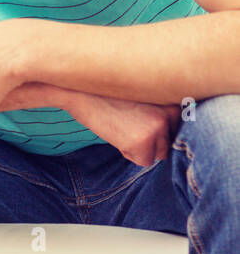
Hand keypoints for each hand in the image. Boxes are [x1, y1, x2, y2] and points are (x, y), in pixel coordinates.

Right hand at [65, 93, 179, 165]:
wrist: (79, 93)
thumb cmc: (106, 94)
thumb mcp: (141, 95)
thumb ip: (161, 109)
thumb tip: (173, 134)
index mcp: (172, 98)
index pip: (176, 127)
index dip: (154, 127)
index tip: (138, 117)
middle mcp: (170, 112)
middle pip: (169, 141)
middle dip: (149, 139)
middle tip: (127, 122)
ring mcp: (158, 126)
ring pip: (159, 153)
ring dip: (141, 147)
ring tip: (122, 127)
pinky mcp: (144, 141)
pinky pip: (145, 161)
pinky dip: (130, 154)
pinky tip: (117, 135)